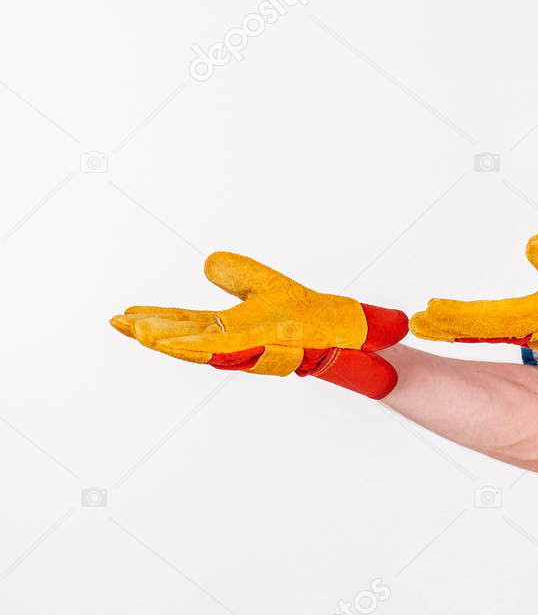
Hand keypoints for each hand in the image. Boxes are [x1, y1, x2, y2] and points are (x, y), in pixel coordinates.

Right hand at [111, 252, 408, 399]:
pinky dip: (204, 348)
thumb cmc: (306, 314)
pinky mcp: (266, 348)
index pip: (183, 324)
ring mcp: (248, 348)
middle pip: (184, 339)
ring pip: (201, 349)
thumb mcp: (261, 285)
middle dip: (151, 332)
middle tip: (116, 324)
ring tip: (141, 334)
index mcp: (229, 328)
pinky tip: (183, 345)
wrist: (343, 331)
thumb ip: (235, 275)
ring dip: (170, 342)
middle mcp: (234, 342)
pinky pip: (231, 350)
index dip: (154, 321)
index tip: (123, 317)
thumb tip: (208, 263)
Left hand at [409, 233, 537, 376]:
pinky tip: (484, 322)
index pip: (482, 319)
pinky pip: (511, 329)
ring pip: (495, 330)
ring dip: (466, 325)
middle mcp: (534, 333)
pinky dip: (488, 325)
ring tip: (441, 319)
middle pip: (481, 328)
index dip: (450, 318)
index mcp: (537, 320)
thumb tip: (534, 245)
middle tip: (420, 320)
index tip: (424, 316)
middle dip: (449, 325)